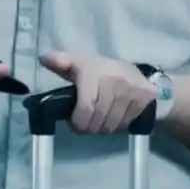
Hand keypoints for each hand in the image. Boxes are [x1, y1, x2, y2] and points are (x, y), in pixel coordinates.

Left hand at [41, 51, 155, 133]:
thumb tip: (43, 58)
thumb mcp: (78, 63)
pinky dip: (117, 127)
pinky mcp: (146, 98)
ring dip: (102, 129)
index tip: (74, 125)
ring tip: (97, 123)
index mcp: (96, 73)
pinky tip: (111, 119)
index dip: (78, 122)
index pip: (86, 108)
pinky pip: (127, 123)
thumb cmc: (98, 70)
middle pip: (99, 119)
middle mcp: (117, 81)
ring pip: (113, 125)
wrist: (132, 70)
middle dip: (88, 128)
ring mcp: (134, 90)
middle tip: (84, 127)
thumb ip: (60, 62)